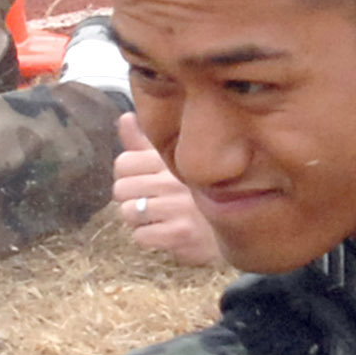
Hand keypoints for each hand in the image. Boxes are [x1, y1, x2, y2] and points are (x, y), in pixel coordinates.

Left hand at [112, 112, 225, 266]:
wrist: (235, 228)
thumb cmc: (196, 193)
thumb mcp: (174, 162)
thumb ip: (144, 142)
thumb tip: (125, 117)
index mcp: (172, 158)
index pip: (123, 162)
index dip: (126, 175)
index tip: (142, 181)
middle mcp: (174, 180)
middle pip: (121, 189)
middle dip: (130, 198)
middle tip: (150, 202)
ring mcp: (178, 208)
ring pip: (128, 213)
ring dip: (138, 219)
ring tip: (158, 217)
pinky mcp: (181, 234)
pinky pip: (140, 236)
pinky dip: (148, 237)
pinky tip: (165, 232)